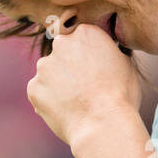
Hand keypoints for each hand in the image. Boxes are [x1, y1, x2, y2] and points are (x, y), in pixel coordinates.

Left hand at [26, 23, 141, 149]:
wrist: (103, 124)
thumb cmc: (120, 96)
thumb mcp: (125, 64)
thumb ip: (108, 52)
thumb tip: (104, 54)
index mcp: (86, 32)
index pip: (81, 38)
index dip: (87, 55)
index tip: (93, 70)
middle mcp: (61, 43)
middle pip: (62, 52)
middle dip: (69, 66)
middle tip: (83, 87)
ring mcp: (44, 65)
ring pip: (49, 73)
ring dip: (58, 83)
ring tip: (76, 103)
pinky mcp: (33, 87)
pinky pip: (40, 92)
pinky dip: (49, 100)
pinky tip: (65, 111)